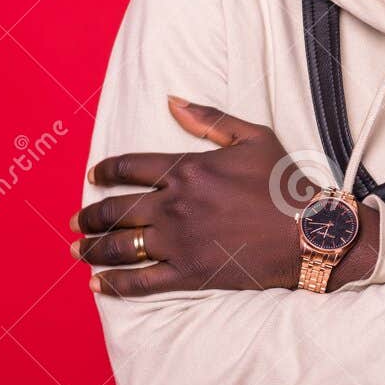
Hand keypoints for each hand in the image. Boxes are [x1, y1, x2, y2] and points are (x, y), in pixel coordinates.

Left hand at [71, 97, 378, 297]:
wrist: (308, 232)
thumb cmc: (284, 183)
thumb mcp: (252, 137)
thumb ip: (208, 119)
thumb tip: (171, 99)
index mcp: (187, 170)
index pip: (129, 167)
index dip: (105, 171)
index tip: (93, 177)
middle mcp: (175, 205)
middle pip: (116, 210)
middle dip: (89, 216)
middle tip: (76, 221)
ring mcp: (179, 242)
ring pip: (121, 246)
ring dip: (94, 248)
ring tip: (78, 249)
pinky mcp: (189, 273)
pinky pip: (141, 282)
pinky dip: (115, 284)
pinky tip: (98, 283)